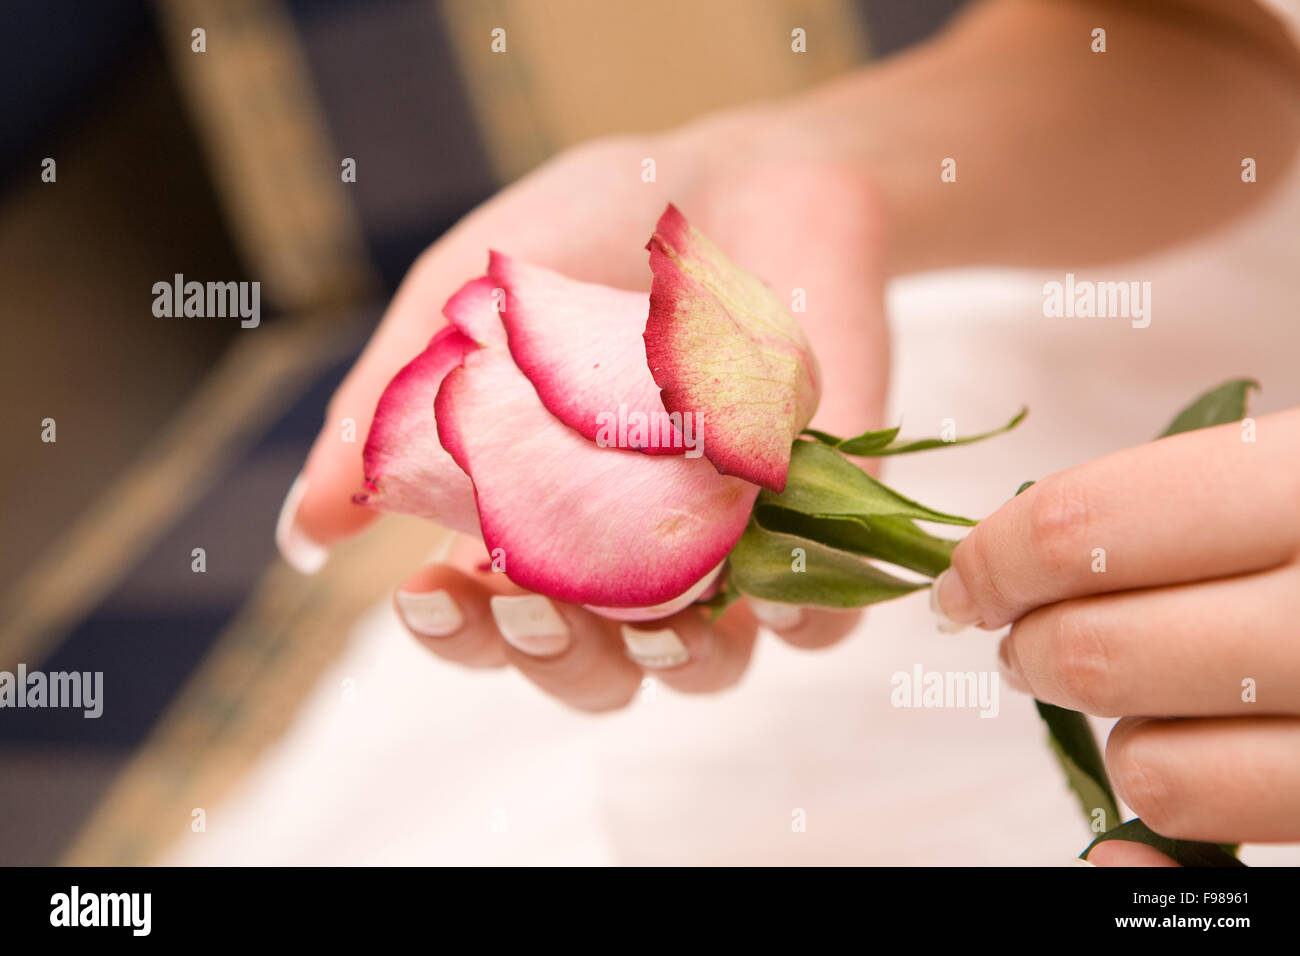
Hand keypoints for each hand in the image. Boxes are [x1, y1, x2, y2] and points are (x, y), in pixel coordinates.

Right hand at [277, 118, 890, 710]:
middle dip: (557, 662)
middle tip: (529, 607)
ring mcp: (731, 543)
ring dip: (670, 665)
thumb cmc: (576, 240)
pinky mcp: (824, 515)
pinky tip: (773, 590)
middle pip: (597, 670)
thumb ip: (383, 419)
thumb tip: (305, 532)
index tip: (421, 595)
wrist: (722, 173)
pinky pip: (823, 611)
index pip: (498, 625)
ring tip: (648, 624)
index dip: (460, 636)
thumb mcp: (455, 310)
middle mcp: (633, 554)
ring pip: (705, 666)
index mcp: (541, 525)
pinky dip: (802, 618)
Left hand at [933, 408, 1299, 862]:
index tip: (966, 579)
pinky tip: (1138, 826)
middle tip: (1031, 637)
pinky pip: (1224, 857)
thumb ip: (1207, 491)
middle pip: (1109, 649)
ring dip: (1117, 739)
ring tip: (1142, 704)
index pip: (1093, 525)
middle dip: (1038, 646)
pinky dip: (1154, 849)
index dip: (998, 555)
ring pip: (1162, 773)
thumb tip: (1013, 551)